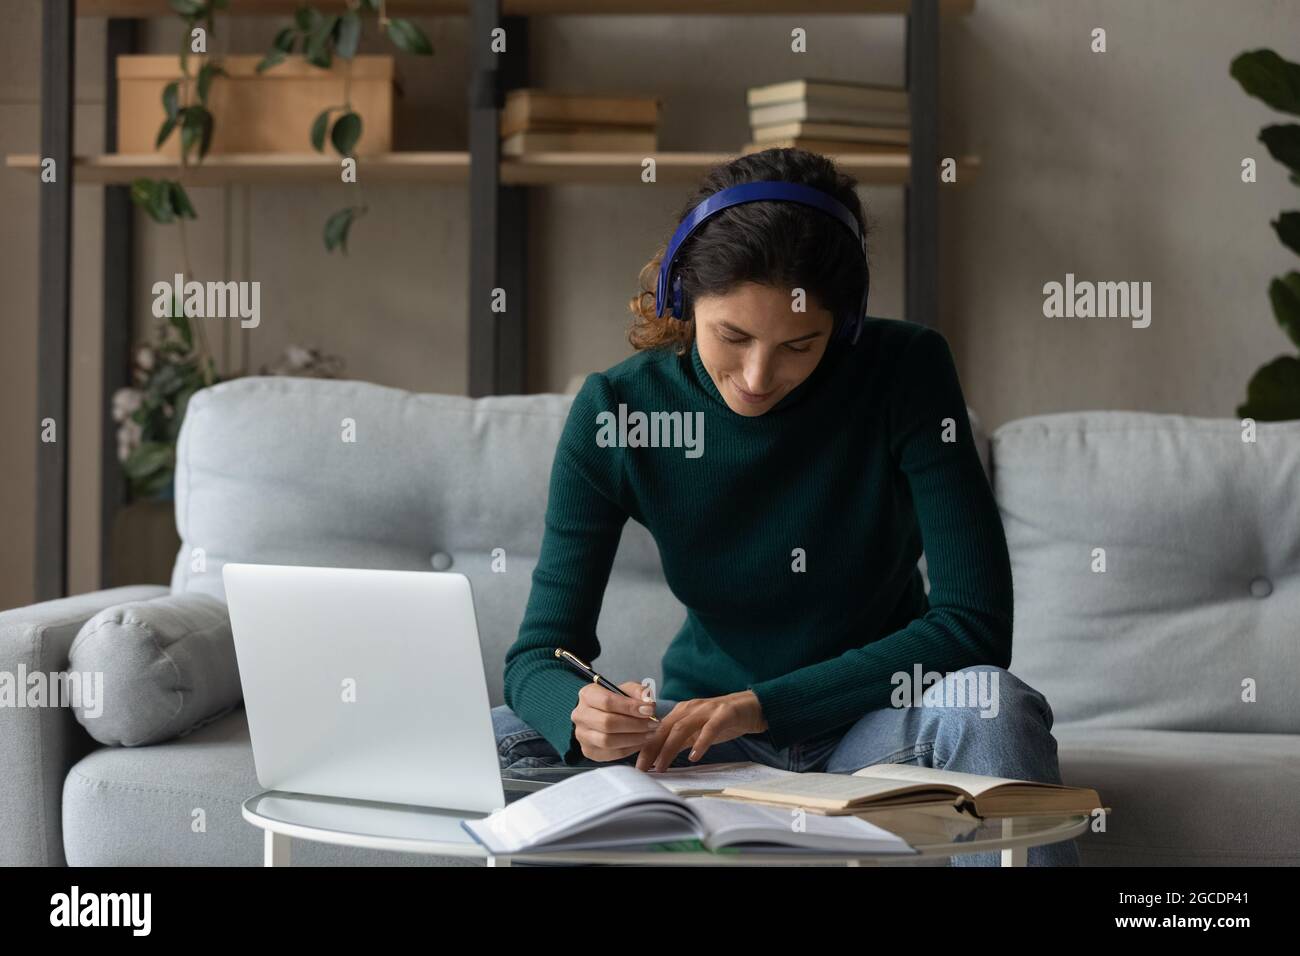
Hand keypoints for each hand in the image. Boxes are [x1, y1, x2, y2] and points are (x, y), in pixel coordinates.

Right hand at [571, 680, 658, 761]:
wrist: (603, 715)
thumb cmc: (617, 701)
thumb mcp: (627, 690)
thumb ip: (639, 691)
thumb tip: (648, 702)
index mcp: (587, 695)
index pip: (607, 702)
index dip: (630, 707)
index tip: (649, 710)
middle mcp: (580, 715)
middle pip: (607, 723)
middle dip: (635, 725)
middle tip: (653, 724)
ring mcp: (582, 735)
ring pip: (608, 741)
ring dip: (633, 738)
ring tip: (649, 733)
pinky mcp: (589, 751)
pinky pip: (611, 754)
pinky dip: (629, 749)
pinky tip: (640, 742)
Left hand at [636, 690, 766, 772]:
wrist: (751, 707)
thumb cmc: (721, 722)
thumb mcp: (697, 732)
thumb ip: (679, 742)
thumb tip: (658, 760)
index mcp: (680, 712)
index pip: (657, 730)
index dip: (645, 747)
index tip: (636, 766)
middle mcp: (689, 708)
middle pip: (664, 729)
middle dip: (651, 749)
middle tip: (642, 769)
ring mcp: (706, 710)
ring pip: (681, 728)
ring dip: (669, 748)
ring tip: (661, 766)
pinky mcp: (724, 714)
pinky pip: (709, 729)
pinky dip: (700, 742)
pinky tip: (693, 757)